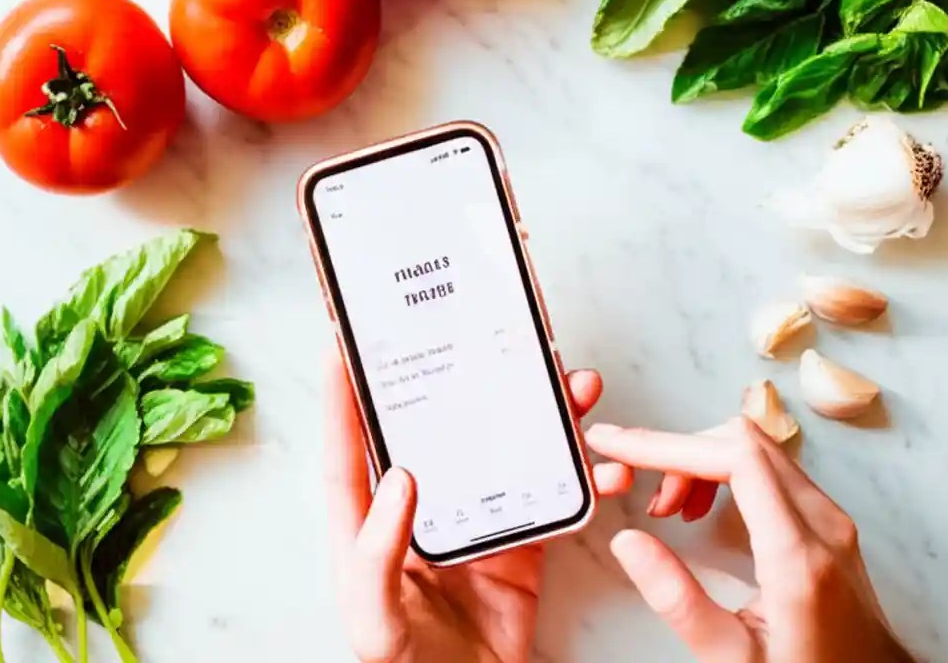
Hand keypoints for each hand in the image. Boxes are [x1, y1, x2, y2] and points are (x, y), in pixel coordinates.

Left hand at [325, 355, 620, 662]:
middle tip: (491, 330)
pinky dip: (583, 476)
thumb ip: (376, 551)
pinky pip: (552, 494)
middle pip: (442, 425)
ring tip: (571, 383)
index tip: (346, 341)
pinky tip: (604, 464)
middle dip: (468, 376)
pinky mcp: (520, 542)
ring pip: (506, 446)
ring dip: (541, 413)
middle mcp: (423, 507)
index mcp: (370, 520)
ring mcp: (475, 519)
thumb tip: (400, 478)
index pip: (351, 446)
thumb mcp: (373, 616)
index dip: (344, 393)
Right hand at [586, 418, 914, 662]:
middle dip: (678, 452)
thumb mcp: (731, 656)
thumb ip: (677, 600)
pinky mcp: (827, 520)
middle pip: (743, 441)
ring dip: (700, 461)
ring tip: (669, 507)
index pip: (735, 459)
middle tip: (641, 491)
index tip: (619, 444)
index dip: (669, 443)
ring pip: (756, 447)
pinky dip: (725, 471)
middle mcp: (823, 524)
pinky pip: (770, 467)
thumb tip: (629, 542)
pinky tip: (701, 507)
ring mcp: (831, 517)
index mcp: (798, 556)